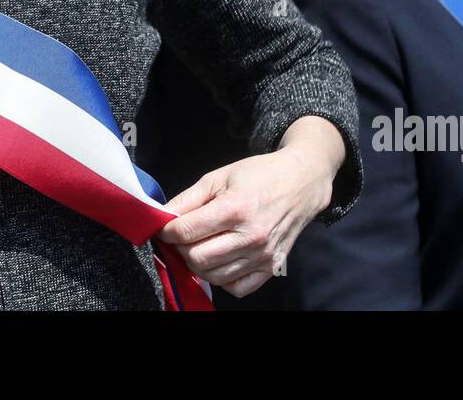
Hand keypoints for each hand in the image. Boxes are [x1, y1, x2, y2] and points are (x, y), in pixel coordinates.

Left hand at [154, 137, 336, 297]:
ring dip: (199, 264)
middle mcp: (250, 236)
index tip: (166, 226)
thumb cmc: (258, 175)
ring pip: (213, 276)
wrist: (301, 182)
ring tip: (201, 245)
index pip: (186, 232)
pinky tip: (221, 259)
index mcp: (235, 209)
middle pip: (197, 258)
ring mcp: (262, 255)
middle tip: (184, 236)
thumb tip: (161, 217)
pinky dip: (223, 278)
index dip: (167, 230)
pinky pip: (237, 288)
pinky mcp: (272, 267)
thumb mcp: (219, 177)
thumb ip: (187, 199)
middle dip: (181, 248)